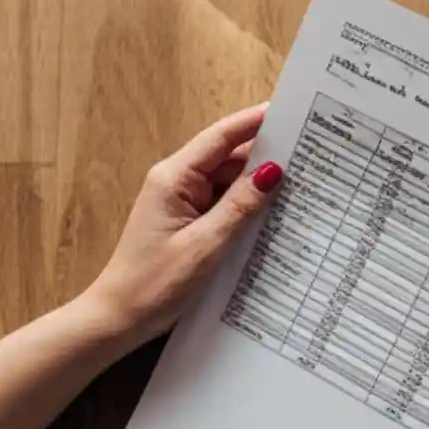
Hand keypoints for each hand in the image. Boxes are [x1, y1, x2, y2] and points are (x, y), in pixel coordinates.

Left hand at [81, 103, 282, 346]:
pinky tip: (273, 212)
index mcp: (174, 178)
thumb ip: (240, 206)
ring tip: (300, 182)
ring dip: (257, 185)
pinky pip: (222, 204)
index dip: (254, 121)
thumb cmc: (154, 283)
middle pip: (228, 157)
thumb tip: (273, 171)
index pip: (221, 137)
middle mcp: (177, 182)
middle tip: (308, 153)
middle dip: (265, 155)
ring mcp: (182, 202)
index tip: (289, 110)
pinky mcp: (187, 222)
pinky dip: (246, 206)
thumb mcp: (205, 244)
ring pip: (228, 182)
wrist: (119, 318)